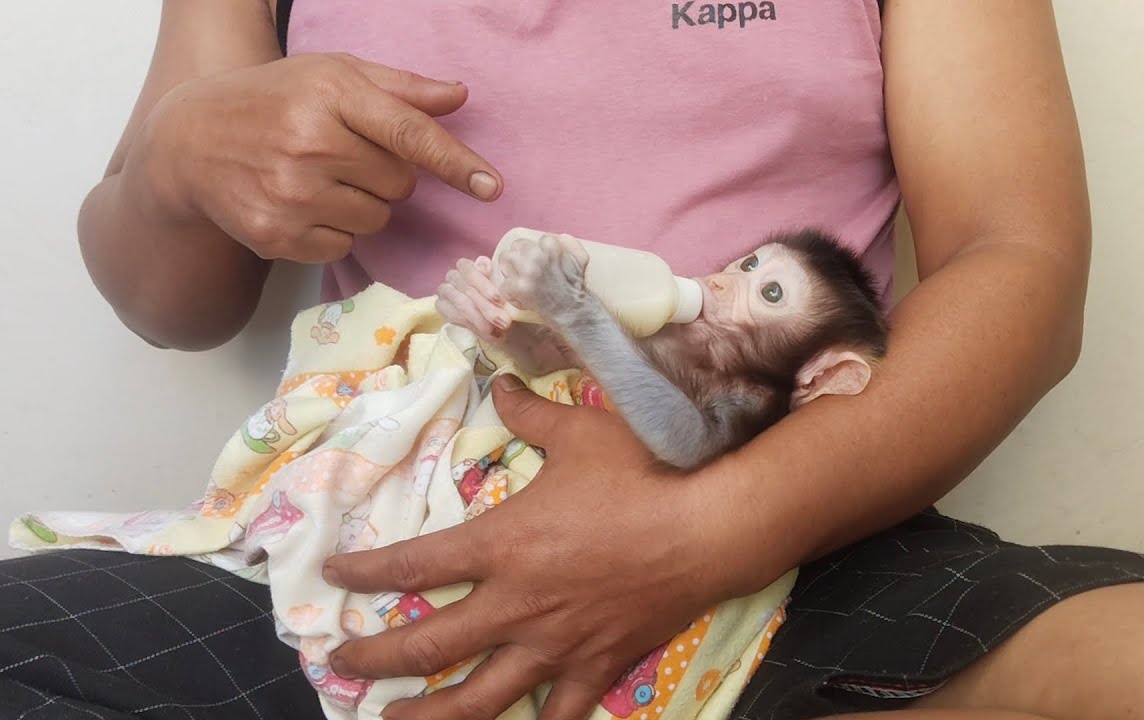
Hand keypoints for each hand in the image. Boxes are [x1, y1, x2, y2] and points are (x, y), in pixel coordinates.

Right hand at [128, 51, 503, 263]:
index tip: (491, 187)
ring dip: (361, 204)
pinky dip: (333, 231)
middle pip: (400, 184)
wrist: (187, 142)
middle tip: (342, 155)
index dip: (455, 161)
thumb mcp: (330, 76)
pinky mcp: (277, 235)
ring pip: (376, 220)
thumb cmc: (272, 101)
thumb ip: (398, 89)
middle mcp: (310, 144)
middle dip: (385, 174)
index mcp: (330, 95)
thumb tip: (459, 97)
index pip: (408, 133)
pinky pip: (344, 247)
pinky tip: (300, 204)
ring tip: (317, 178)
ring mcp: (291, 195)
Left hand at [321, 376, 740, 719]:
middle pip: (425, 646)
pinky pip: (558, 714)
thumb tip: (500, 385)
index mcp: (501, 545)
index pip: (410, 565)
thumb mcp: (581, 432)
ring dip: (428, 716)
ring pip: (477, 699)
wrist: (706, 529)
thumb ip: (531, 413)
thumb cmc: (640, 476)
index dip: (362, 573)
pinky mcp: (595, 668)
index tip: (333, 576)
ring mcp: (554, 646)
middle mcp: (515, 606)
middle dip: (372, 658)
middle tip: (339, 662)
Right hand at [436, 256, 513, 342]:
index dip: (485, 286)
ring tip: (497, 331)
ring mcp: (445, 290)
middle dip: (488, 308)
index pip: (470, 271)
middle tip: (504, 322)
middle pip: (468, 290)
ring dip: (481, 319)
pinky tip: (487, 334)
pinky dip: (473, 326)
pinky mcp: (440, 306)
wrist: (493, 316)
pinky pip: (454, 316)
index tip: (500, 301)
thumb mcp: (500, 287)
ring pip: (461, 303)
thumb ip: (492, 274)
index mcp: (466, 266)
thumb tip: (484, 265)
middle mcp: (453, 276)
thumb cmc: (497, 299)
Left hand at [495, 233, 590, 318]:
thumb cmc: (574, 286)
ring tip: (512, 276)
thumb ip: (572, 244)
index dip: (534, 248)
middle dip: (518, 255)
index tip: (535, 257)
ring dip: (507, 267)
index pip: (534, 239)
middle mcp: (537, 256)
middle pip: (516, 245)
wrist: (571, 309)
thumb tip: (561, 236)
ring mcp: (527, 272)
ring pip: (505, 258)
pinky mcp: (520, 288)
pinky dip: (508, 292)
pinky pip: (504, 284)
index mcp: (550, 246)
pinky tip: (516, 295)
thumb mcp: (581, 260)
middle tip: (520, 266)